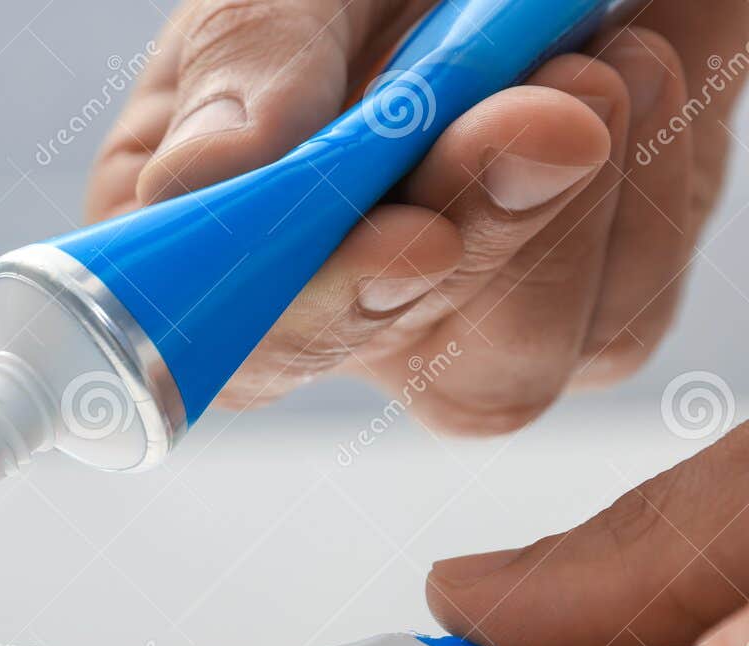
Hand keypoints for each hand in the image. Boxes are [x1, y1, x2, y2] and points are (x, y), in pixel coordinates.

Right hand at [85, 1, 748, 431]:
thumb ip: (241, 71)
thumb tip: (202, 177)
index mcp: (227, 254)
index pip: (256, 347)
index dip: (324, 318)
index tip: (409, 241)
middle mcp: (346, 309)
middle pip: (434, 376)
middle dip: (495, 240)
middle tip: (551, 111)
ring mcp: (467, 315)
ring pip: (544, 350)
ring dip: (589, 204)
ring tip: (600, 56)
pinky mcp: (586, 292)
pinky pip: (633, 293)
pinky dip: (656, 172)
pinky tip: (638, 56)